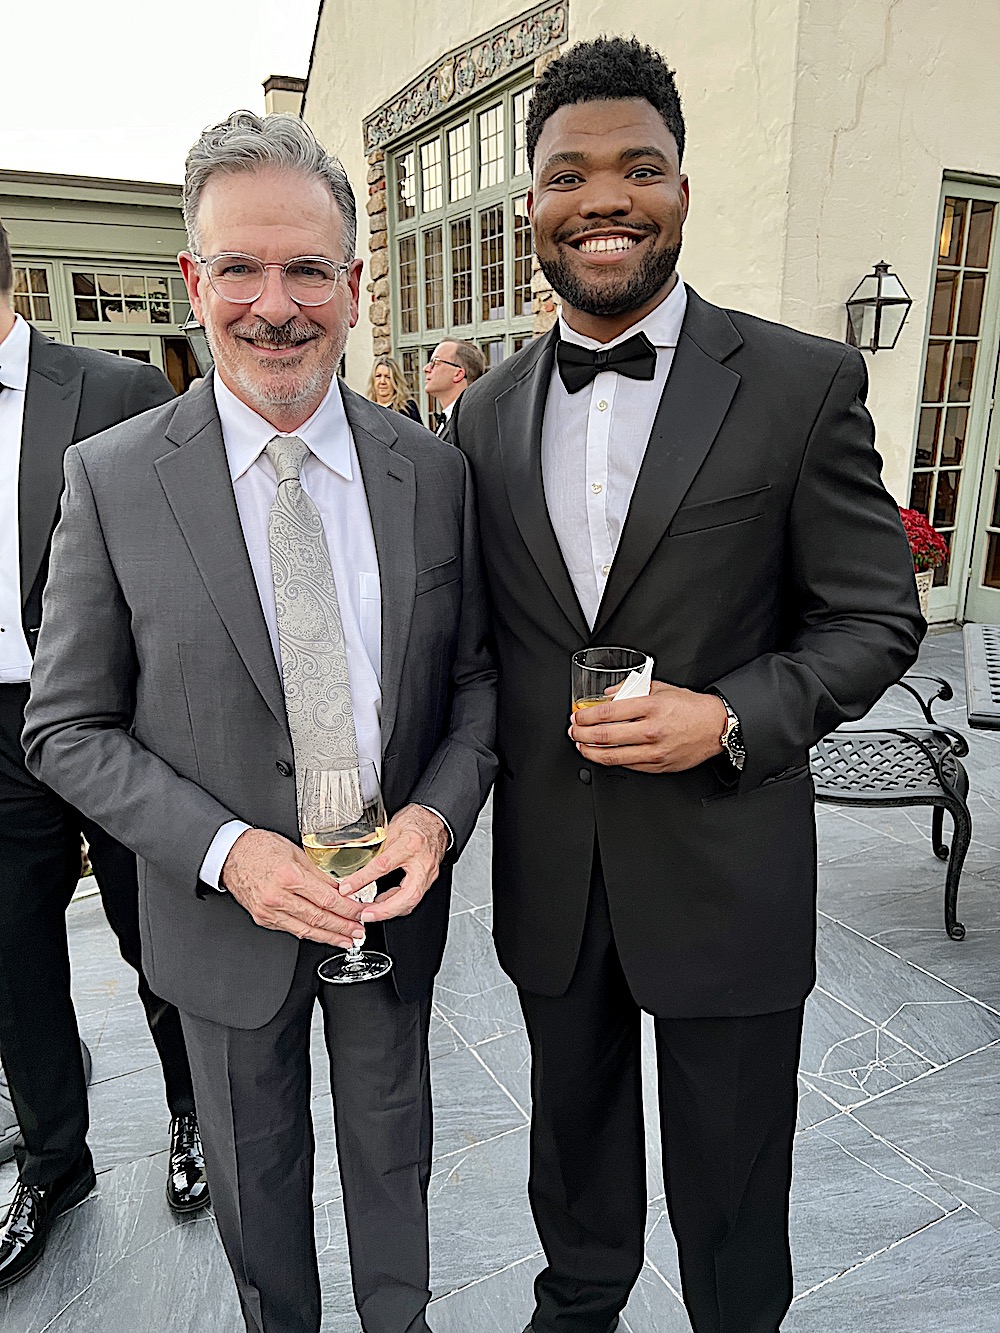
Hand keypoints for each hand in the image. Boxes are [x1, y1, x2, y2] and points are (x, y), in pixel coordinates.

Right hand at [220, 828, 365, 947]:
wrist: (230, 854)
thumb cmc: (260, 848)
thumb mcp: (295, 852)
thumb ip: (319, 873)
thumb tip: (341, 888)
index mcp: (289, 877)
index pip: (326, 899)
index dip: (347, 909)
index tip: (361, 912)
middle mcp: (278, 897)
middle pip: (319, 918)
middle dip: (343, 927)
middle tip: (359, 932)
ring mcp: (269, 911)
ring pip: (306, 930)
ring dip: (329, 937)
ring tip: (346, 940)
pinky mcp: (263, 918)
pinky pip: (292, 929)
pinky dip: (310, 934)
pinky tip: (323, 936)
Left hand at [336, 804, 447, 922]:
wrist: (435, 820)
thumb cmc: (416, 821)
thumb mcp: (391, 827)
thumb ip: (375, 845)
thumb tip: (353, 856)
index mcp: (410, 845)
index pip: (383, 865)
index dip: (362, 879)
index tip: (347, 887)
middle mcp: (422, 862)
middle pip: (407, 896)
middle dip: (385, 910)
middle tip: (366, 914)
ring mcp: (428, 874)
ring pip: (411, 901)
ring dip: (390, 910)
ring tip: (370, 911)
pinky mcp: (429, 880)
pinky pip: (413, 897)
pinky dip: (397, 904)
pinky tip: (384, 902)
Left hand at [569, 681, 727, 773]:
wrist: (716, 727)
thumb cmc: (691, 707)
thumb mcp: (661, 688)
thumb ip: (632, 689)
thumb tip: (609, 695)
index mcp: (651, 707)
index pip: (608, 712)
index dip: (586, 716)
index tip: (577, 716)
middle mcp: (651, 730)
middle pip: (605, 736)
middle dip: (582, 734)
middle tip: (573, 731)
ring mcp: (654, 751)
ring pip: (612, 756)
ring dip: (590, 751)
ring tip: (581, 745)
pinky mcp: (657, 766)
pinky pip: (627, 765)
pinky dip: (610, 760)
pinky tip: (602, 754)